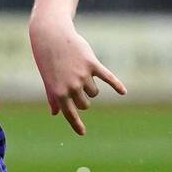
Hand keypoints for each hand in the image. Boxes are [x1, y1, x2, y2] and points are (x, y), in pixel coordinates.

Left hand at [29, 14, 126, 134]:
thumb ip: (53, 98)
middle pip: (85, 104)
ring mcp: (82, 76)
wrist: (52, 38)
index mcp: (59, 93)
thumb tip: (55, 113)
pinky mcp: (92, 64)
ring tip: (80, 73)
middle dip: (84, 100)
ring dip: (91, 87)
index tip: (83, 133)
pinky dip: (116, 85)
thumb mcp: (48, 81)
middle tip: (78, 89)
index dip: (76, 124)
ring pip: (94, 92)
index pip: (70, 113)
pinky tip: (123, 92)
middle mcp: (71, 87)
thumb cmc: (48, 61)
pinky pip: (107, 78)